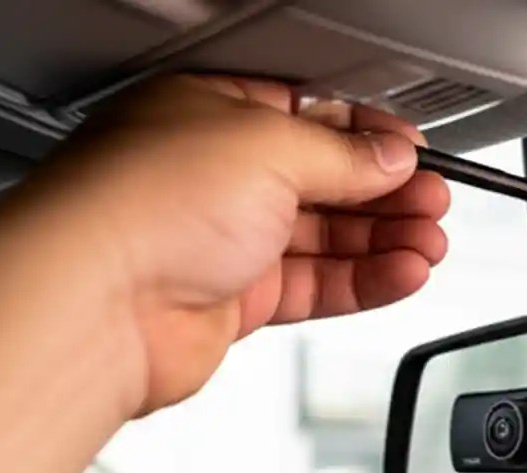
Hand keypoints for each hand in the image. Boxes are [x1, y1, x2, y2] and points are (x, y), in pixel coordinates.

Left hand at [6, 75, 449, 415]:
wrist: (92, 306)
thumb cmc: (141, 205)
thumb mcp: (269, 146)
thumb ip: (343, 155)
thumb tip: (389, 158)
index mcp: (209, 113)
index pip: (309, 117)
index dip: (367, 137)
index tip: (414, 154)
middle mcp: (212, 175)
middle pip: (322, 181)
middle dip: (385, 193)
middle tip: (433, 202)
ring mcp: (220, 241)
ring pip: (323, 238)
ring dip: (383, 240)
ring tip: (429, 243)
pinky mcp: (232, 301)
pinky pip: (313, 286)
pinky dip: (362, 281)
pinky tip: (400, 274)